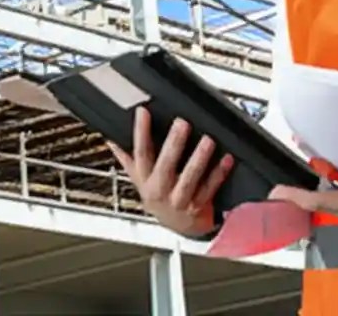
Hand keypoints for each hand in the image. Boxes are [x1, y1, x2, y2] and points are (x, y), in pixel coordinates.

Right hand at [108, 106, 233, 237]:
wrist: (177, 226)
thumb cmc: (159, 197)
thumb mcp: (139, 180)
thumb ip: (128, 159)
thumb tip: (112, 139)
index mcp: (144, 180)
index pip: (140, 153)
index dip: (140, 132)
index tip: (143, 112)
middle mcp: (160, 190)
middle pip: (165, 165)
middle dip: (174, 144)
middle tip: (182, 123)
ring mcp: (180, 200)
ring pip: (190, 178)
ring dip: (199, 159)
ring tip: (207, 140)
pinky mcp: (199, 206)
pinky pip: (210, 188)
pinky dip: (219, 174)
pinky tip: (226, 159)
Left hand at [269, 148, 337, 239]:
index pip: (322, 203)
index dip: (296, 197)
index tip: (274, 193)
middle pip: (322, 202)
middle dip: (302, 191)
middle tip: (281, 182)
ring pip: (334, 202)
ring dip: (318, 188)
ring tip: (305, 165)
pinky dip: (335, 189)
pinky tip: (332, 175)